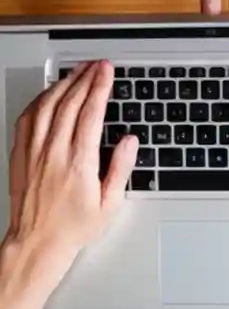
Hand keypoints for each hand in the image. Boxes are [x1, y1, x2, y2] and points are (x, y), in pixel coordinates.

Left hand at [5, 61, 135, 272]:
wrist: (36, 242)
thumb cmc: (73, 226)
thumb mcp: (110, 203)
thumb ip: (121, 168)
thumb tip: (129, 141)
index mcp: (78, 164)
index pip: (90, 114)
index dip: (100, 88)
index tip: (107, 72)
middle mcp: (53, 154)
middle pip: (69, 104)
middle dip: (85, 79)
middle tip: (97, 65)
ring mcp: (33, 153)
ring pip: (46, 107)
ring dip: (62, 84)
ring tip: (76, 72)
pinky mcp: (20, 156)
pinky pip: (27, 119)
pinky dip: (40, 101)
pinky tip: (49, 93)